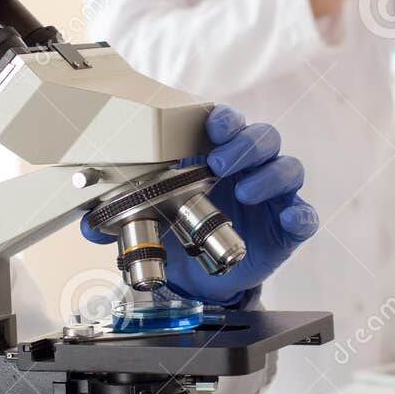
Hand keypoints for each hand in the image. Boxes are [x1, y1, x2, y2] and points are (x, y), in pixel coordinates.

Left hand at [81, 105, 318, 304]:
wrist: (202, 274)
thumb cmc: (183, 228)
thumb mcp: (151, 220)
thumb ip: (120, 218)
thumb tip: (89, 225)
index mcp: (216, 153)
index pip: (228, 122)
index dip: (225, 119)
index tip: (214, 124)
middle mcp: (249, 167)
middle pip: (263, 137)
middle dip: (244, 144)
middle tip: (220, 164)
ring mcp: (272, 195)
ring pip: (288, 168)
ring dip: (269, 176)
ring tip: (244, 193)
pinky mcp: (287, 226)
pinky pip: (305, 214)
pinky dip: (301, 214)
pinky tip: (290, 218)